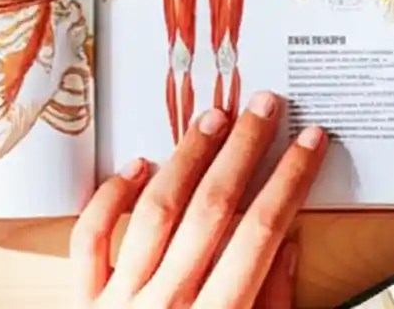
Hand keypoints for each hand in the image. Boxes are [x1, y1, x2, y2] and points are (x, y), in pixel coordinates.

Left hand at [70, 92, 327, 308]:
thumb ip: (273, 302)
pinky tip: (137, 167)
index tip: (309, 142)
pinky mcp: (84, 304)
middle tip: (263, 105)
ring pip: (156, 210)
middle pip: (213, 208)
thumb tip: (285, 239)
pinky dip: (110, 199)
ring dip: (187, 158)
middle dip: (244, 149)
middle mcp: (168, 304)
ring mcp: (121, 301)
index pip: (262, 230)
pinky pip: (90, 241)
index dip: (290, 180)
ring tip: (210, 119)